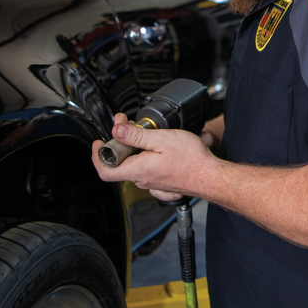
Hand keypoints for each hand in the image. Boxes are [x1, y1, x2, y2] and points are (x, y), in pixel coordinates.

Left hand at [91, 113, 217, 202]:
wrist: (210, 175)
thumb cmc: (191, 160)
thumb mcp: (161, 139)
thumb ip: (136, 136)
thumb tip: (116, 131)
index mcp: (138, 169)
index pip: (105, 171)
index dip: (97, 156)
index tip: (99, 142)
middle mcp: (142, 179)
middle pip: (120, 163)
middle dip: (119, 142)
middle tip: (125, 125)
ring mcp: (152, 182)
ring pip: (134, 165)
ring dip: (134, 147)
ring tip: (145, 132)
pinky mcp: (162, 182)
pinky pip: (147, 170)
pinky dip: (145, 156)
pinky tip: (155, 147)